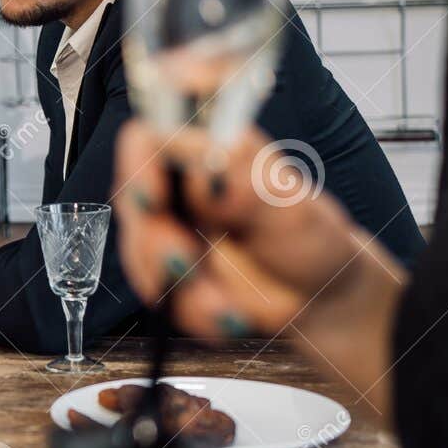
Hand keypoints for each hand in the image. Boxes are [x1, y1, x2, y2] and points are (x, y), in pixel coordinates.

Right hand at [113, 121, 406, 414]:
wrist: (315, 293)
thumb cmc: (308, 236)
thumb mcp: (293, 209)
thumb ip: (249, 187)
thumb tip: (208, 171)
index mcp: (208, 143)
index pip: (154, 131)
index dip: (140, 159)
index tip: (153, 196)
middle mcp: (178, 179)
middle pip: (133, 193)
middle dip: (153, 238)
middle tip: (186, 265)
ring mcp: (167, 223)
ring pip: (139, 247)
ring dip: (178, 284)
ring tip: (227, 308)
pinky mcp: (163, 265)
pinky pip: (157, 289)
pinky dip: (190, 309)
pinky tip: (228, 315)